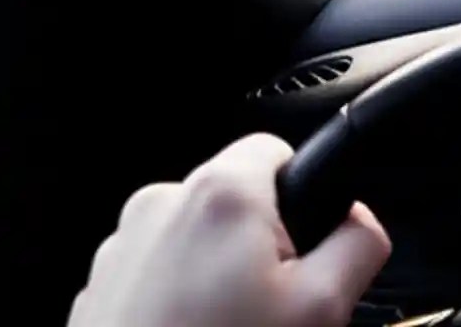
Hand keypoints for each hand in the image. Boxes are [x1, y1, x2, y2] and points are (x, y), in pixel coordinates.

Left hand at [68, 134, 391, 326]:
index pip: (279, 150)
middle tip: (273, 308)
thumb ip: (359, 243)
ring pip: (199, 241)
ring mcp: (121, 250)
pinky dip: (181, 301)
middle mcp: (160, 207)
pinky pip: (160, 275)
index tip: (306, 252)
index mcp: (219, 195)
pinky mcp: (100, 290)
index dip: (305, 200)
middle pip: (239, 201)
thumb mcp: (324, 307)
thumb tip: (360, 222)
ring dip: (220, 276)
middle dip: (263, 246)